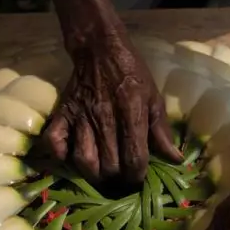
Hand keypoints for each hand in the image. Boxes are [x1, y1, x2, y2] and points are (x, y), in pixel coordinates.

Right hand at [43, 31, 182, 183]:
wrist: (100, 49)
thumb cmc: (132, 74)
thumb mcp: (154, 99)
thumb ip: (162, 131)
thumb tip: (175, 160)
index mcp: (131, 114)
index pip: (134, 159)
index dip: (137, 177)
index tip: (138, 179)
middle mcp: (105, 118)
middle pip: (109, 166)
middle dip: (117, 180)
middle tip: (120, 180)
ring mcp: (81, 117)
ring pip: (83, 161)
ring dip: (93, 175)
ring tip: (100, 175)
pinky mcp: (63, 114)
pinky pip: (54, 142)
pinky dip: (60, 156)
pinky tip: (71, 158)